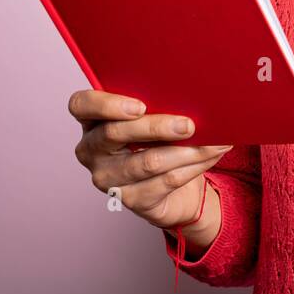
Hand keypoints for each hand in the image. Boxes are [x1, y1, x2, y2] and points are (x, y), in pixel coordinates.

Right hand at [69, 89, 229, 231]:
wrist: (174, 187)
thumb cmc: (160, 141)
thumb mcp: (153, 118)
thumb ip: (157, 104)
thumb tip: (191, 93)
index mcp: (91, 121)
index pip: (80, 105)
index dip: (106, 105)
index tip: (140, 106)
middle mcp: (91, 150)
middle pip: (115, 133)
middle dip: (157, 127)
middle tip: (189, 125)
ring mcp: (108, 179)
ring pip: (148, 161)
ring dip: (186, 150)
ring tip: (213, 142)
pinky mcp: (131, 200)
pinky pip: (166, 180)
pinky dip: (194, 166)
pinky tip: (211, 155)